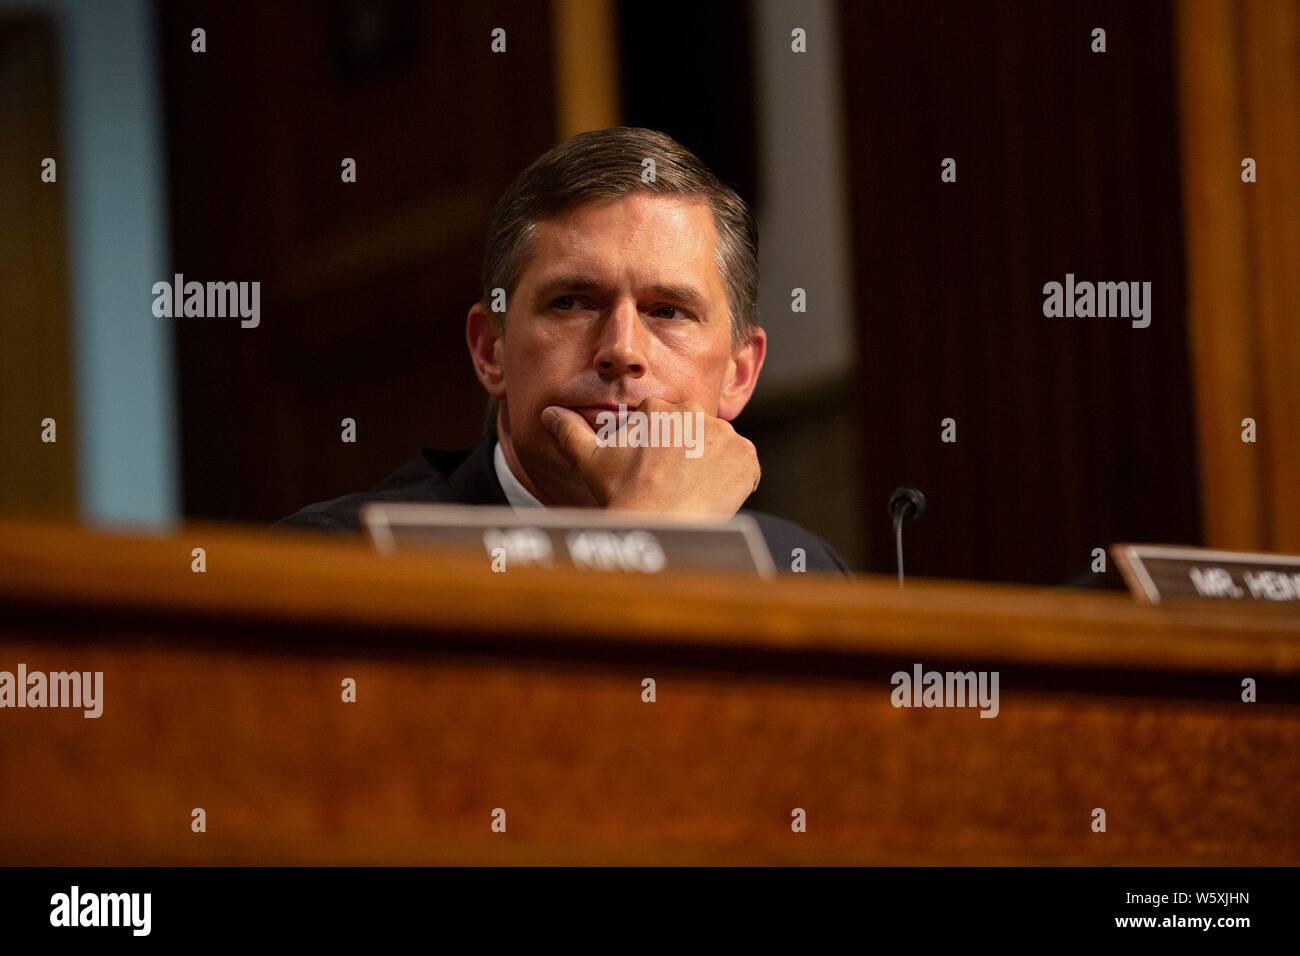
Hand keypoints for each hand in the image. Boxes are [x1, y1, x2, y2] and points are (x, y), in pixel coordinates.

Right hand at [540, 398, 759, 516]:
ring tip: (691, 493)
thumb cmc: (623, 495)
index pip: (668, 421)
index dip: (661, 449)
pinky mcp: (746, 457)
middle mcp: (695, 413)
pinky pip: (745, 467)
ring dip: (712, 467)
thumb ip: (571, 432)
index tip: (655, 469)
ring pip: (721, 449)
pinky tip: (712, 497)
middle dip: (689, 455)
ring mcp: (724, 434)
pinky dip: (734, 482)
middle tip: (673, 484)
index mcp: (660, 408)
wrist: (659, 524)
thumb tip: (548, 413)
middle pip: (697, 433)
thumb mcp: (591, 459)